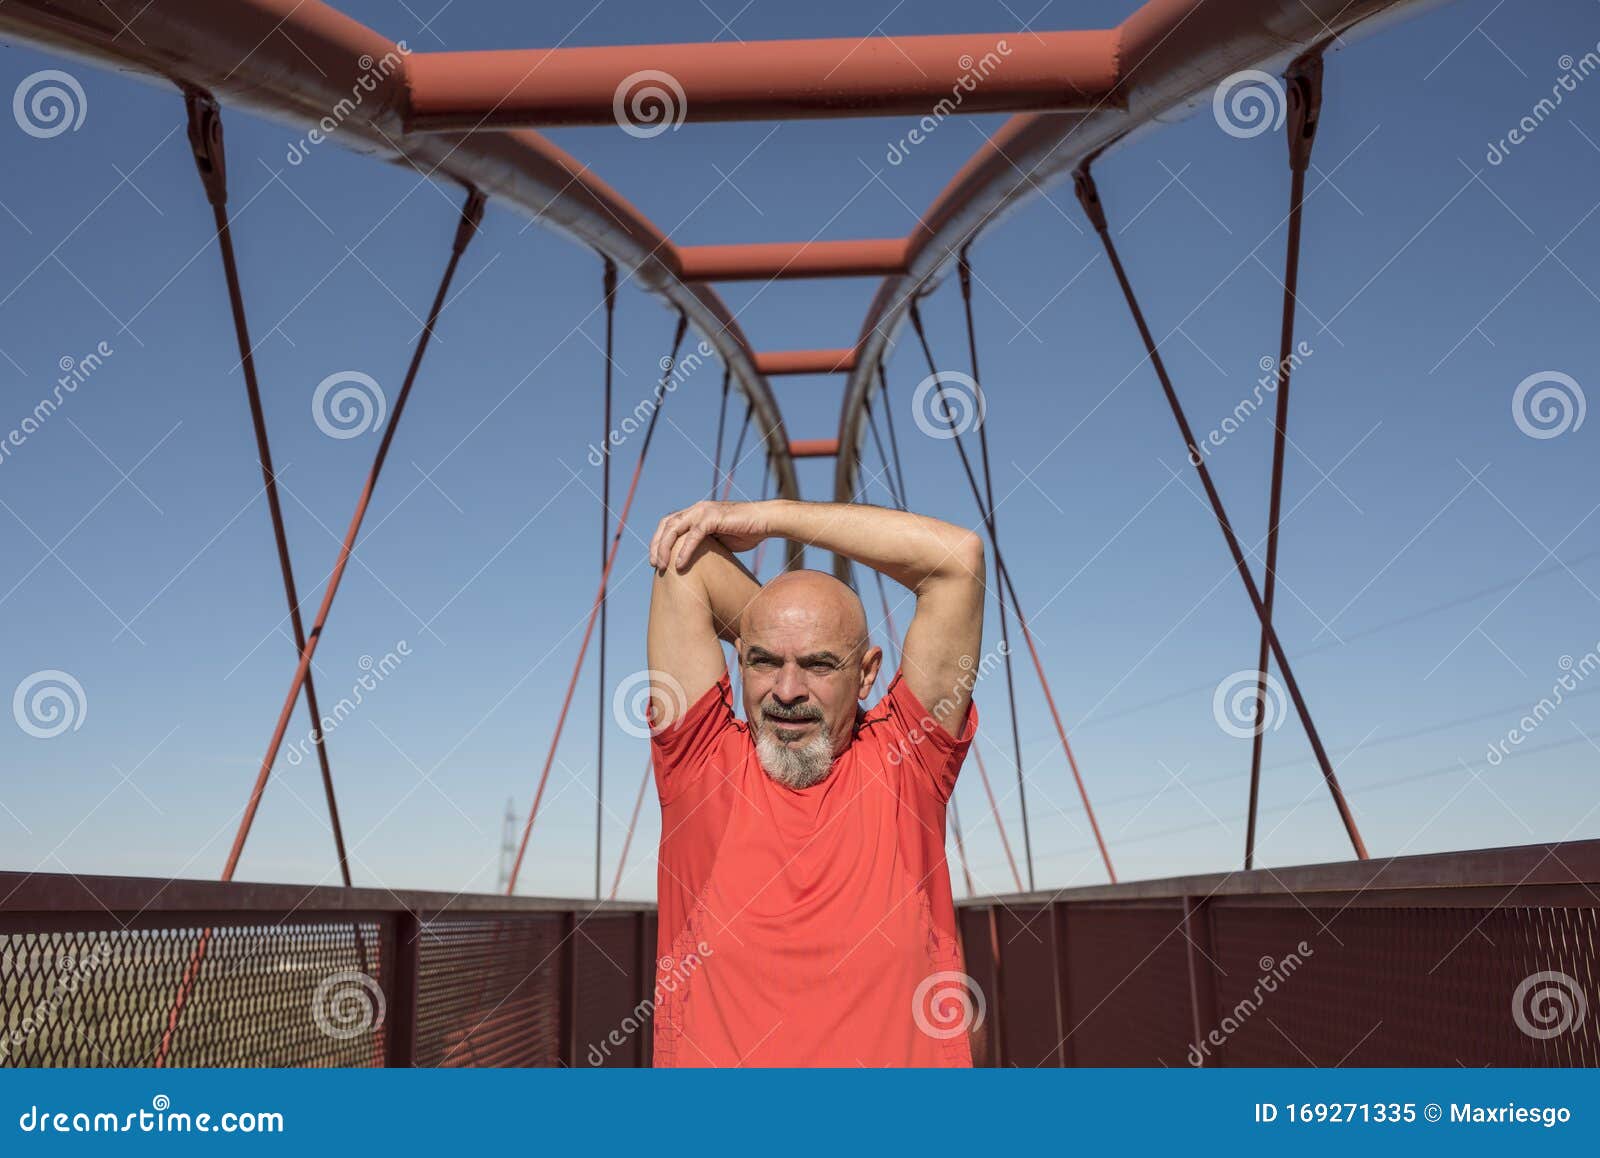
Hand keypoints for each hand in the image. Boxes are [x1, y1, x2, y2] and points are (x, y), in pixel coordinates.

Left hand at [650, 501, 770, 570]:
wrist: (766, 521)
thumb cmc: (747, 531)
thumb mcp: (719, 540)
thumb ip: (704, 544)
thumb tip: (693, 562)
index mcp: (696, 512)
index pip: (669, 524)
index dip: (659, 541)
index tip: (656, 560)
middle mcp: (696, 508)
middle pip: (666, 524)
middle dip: (656, 545)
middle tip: (654, 565)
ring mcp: (703, 510)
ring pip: (674, 528)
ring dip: (664, 548)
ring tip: (662, 567)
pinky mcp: (712, 517)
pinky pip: (693, 535)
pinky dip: (684, 551)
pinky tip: (680, 565)